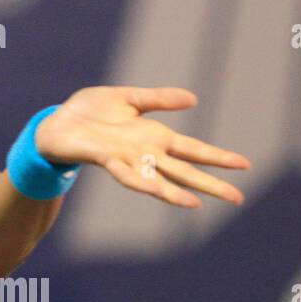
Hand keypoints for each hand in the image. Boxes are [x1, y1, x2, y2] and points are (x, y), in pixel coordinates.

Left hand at [33, 86, 250, 207]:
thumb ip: (158, 99)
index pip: (193, 150)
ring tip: (200, 203)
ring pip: (158, 179)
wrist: (56, 122)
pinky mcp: (106, 158)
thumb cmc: (90, 111)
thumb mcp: (128, 98)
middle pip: (183, 170)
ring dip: (177, 192)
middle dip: (210, 184)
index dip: (217, 157)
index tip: (245, 164)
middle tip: (239, 199)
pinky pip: (127, 174)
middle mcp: (145, 152)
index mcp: (154, 136)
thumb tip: (194, 99)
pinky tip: (156, 190)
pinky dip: (143, 183)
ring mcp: (127, 159)